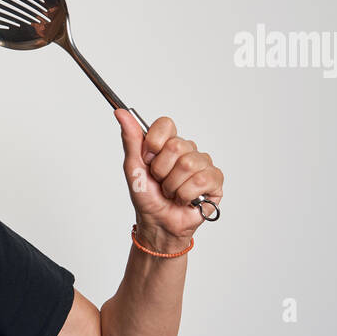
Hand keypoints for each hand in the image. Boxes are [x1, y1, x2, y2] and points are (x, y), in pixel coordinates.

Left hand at [114, 109, 223, 240]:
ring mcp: (203, 164)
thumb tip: (120, 113)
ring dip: (172, 186)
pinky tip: (185, 199)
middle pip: (176, 146)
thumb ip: (130, 139)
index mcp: (168, 143)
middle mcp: (187, 150)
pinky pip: (201, 180)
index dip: (154, 143)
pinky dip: (186, 195)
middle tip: (159, 181)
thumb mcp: (133, 166)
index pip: (166, 124)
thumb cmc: (146, 196)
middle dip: (161, 170)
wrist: (157, 222)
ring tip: (171, 192)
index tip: (147, 159)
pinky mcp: (215, 180)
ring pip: (188, 164)